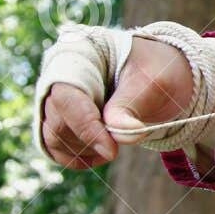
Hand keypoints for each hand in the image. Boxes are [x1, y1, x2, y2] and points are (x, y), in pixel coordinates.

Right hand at [40, 38, 194, 169]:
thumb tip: (124, 135)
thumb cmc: (156, 71)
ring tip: (116, 143)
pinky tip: (104, 153)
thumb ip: (132, 106)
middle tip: (122, 141)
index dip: (86, 126)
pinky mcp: (59, 121)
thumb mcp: (153, 82)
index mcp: (78, 55)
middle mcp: (58, 77)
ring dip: (86, 150)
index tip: (112, 151)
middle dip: (92, 140)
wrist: (160, 76)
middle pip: (58, 120)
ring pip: (54, 137)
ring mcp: (55, 100)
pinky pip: (55, 148)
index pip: (67, 97)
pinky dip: (78, 158)